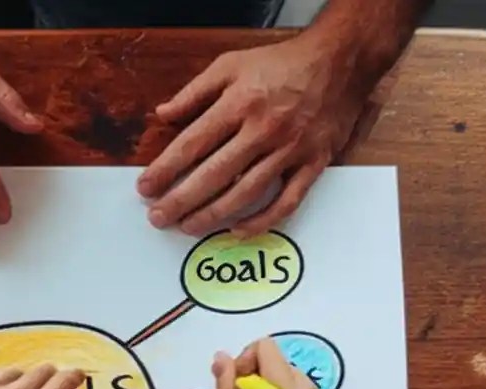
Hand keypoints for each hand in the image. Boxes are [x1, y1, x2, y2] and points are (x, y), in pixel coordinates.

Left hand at [138, 35, 366, 236]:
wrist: (340, 61)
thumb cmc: (281, 63)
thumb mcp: (231, 64)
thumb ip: (194, 92)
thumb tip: (162, 115)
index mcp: (240, 103)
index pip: (193, 143)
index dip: (165, 169)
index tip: (145, 188)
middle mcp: (264, 129)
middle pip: (215, 174)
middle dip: (181, 200)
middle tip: (158, 218)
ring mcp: (290, 149)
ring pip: (246, 193)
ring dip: (213, 216)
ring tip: (187, 227)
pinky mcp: (313, 163)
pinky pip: (287, 201)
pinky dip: (262, 221)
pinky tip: (237, 230)